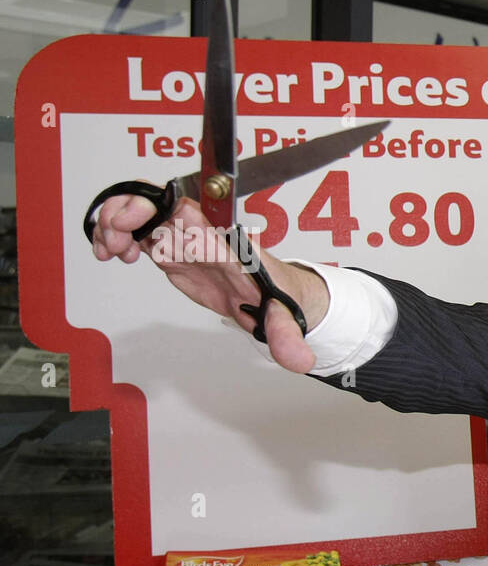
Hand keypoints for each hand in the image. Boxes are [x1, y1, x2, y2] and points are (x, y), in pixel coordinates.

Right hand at [90, 193, 327, 373]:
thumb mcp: (283, 318)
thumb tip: (300, 361)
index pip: (198, 219)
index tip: (142, 221)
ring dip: (118, 222)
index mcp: (229, 248)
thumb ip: (286, 337)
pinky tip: (113, 253)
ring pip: (146, 212)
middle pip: (162, 204)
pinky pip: (140, 232)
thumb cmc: (278, 297)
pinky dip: (119, 235)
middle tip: (116, 236)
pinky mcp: (173, 252)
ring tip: (111, 249)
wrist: (273, 296)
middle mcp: (205, 237)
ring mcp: (186, 241)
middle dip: (131, 212)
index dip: (165, 212)